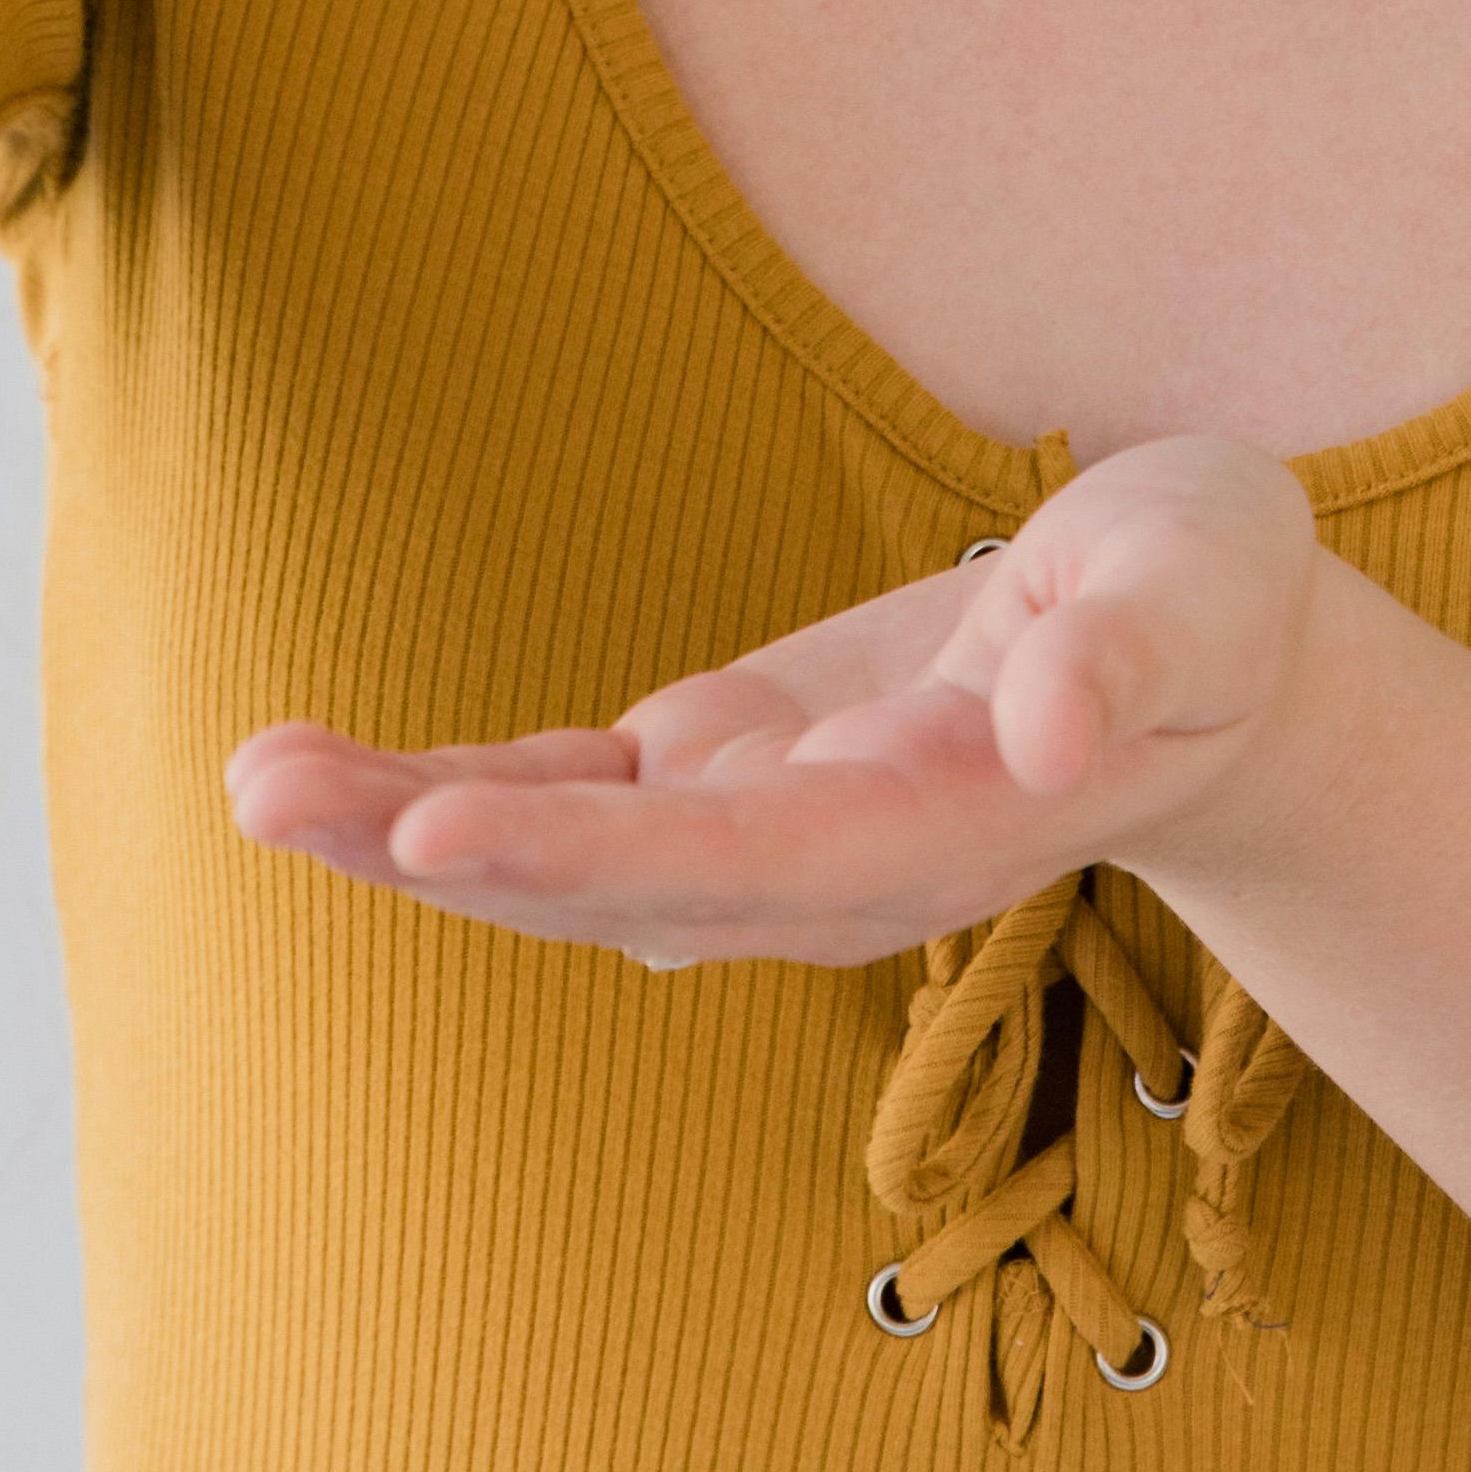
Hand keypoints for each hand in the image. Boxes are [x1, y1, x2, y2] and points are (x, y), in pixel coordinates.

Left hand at [226, 434, 1338, 964]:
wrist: (1209, 649)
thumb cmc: (1211, 599)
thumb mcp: (1207, 585)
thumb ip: (1136, 651)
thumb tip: (1057, 726)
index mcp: (944, 821)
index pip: (746, 858)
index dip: (590, 853)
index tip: (438, 828)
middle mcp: (836, 859)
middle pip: (617, 886)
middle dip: (441, 848)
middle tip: (273, 797)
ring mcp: (772, 826)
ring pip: (570, 856)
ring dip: (411, 829)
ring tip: (259, 779)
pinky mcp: (733, 769)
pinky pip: (575, 795)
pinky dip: (459, 783)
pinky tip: (334, 773)